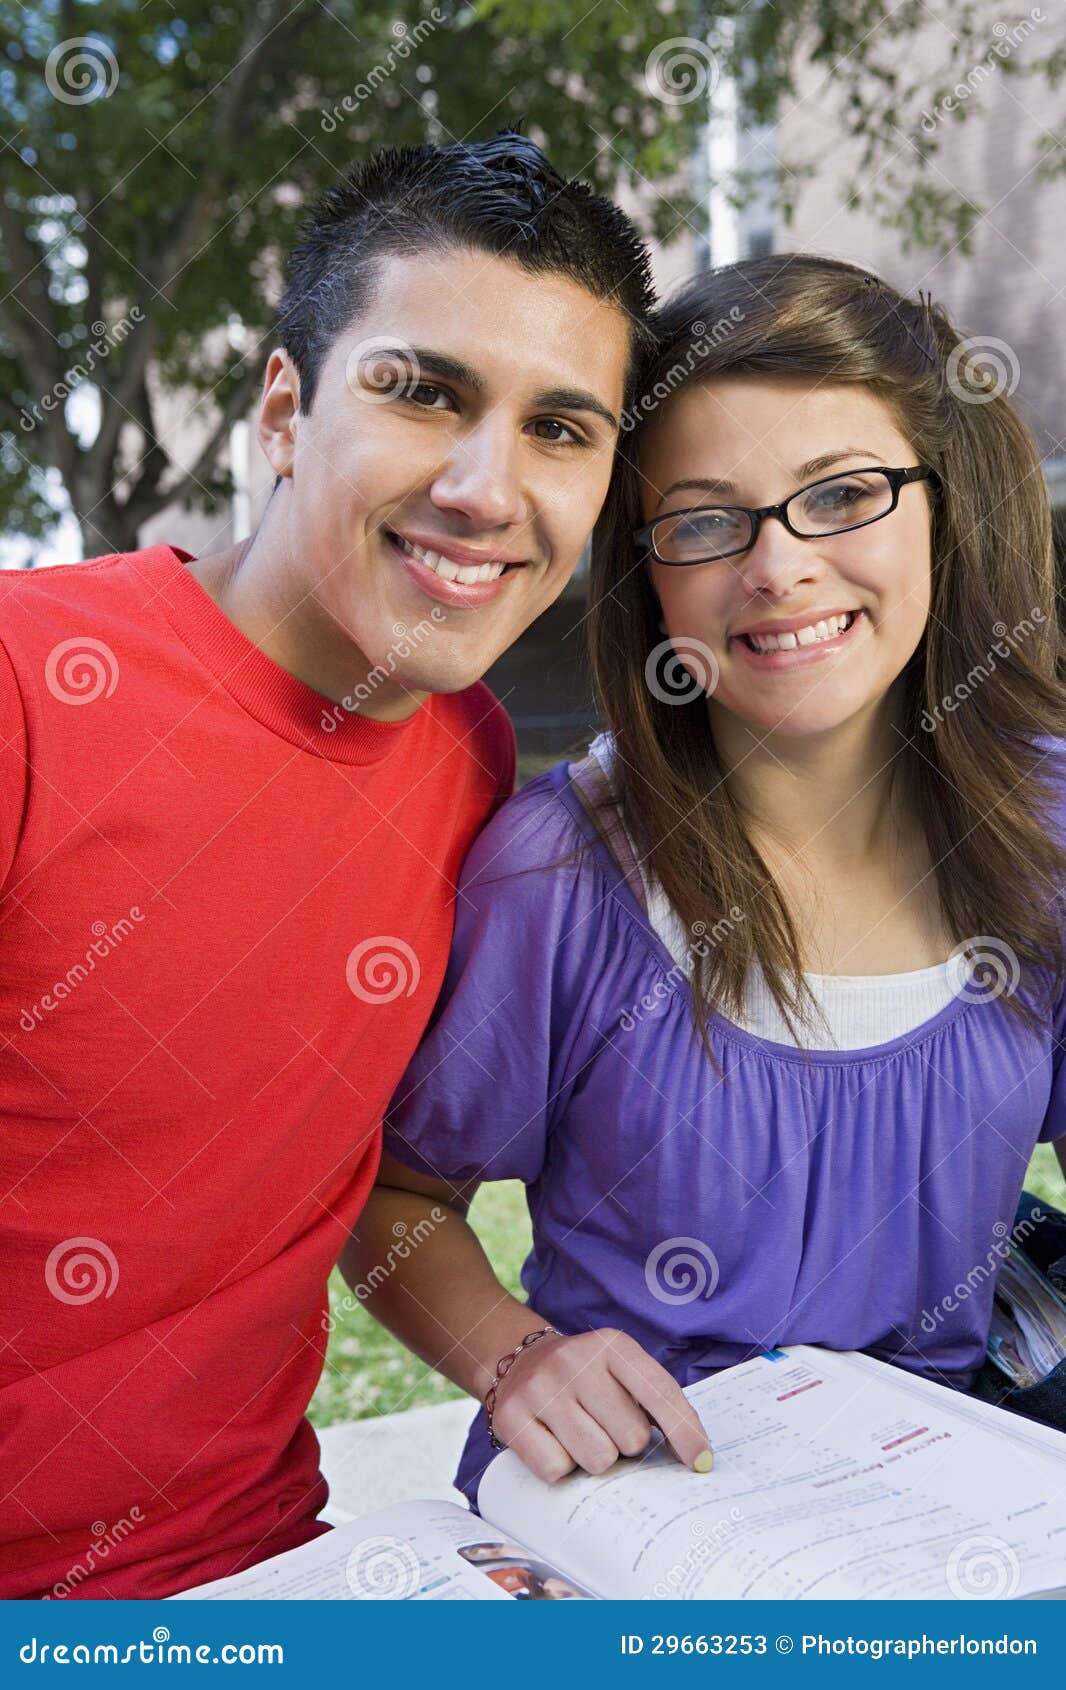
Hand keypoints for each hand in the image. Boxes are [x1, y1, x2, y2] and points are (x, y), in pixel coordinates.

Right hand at [490, 1327, 712, 1482]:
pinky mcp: (511, 1418)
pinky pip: (557, 1470)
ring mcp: (541, 1389)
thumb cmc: (586, 1377)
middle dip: (625, 1443)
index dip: (686, 1432)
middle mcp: (575, 1361)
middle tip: (606, 1426)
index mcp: (612, 1345)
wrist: (517, 1360)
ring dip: (595, 1458)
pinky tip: (554, 1442)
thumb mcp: (621, 1371)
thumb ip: (656, 1402)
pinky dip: (561, 1467)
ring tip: (580, 1433)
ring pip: (597, 1459)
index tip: (701, 1462)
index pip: (660, 1393)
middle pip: (631, 1438)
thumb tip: (695, 1456)